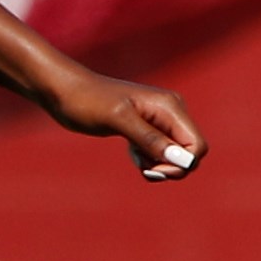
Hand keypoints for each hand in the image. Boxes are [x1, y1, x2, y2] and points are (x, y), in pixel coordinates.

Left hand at [46, 67, 204, 180]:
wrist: (63, 90)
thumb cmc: (88, 100)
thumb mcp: (118, 119)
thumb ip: (150, 138)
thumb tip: (181, 160)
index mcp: (170, 107)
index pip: (197, 146)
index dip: (182, 164)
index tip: (154, 169)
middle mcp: (170, 113)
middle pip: (189, 153)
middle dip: (171, 167)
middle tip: (145, 170)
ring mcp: (159, 121)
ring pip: (175, 156)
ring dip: (158, 165)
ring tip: (135, 158)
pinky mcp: (146, 128)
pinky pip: (160, 153)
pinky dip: (149, 160)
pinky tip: (131, 153)